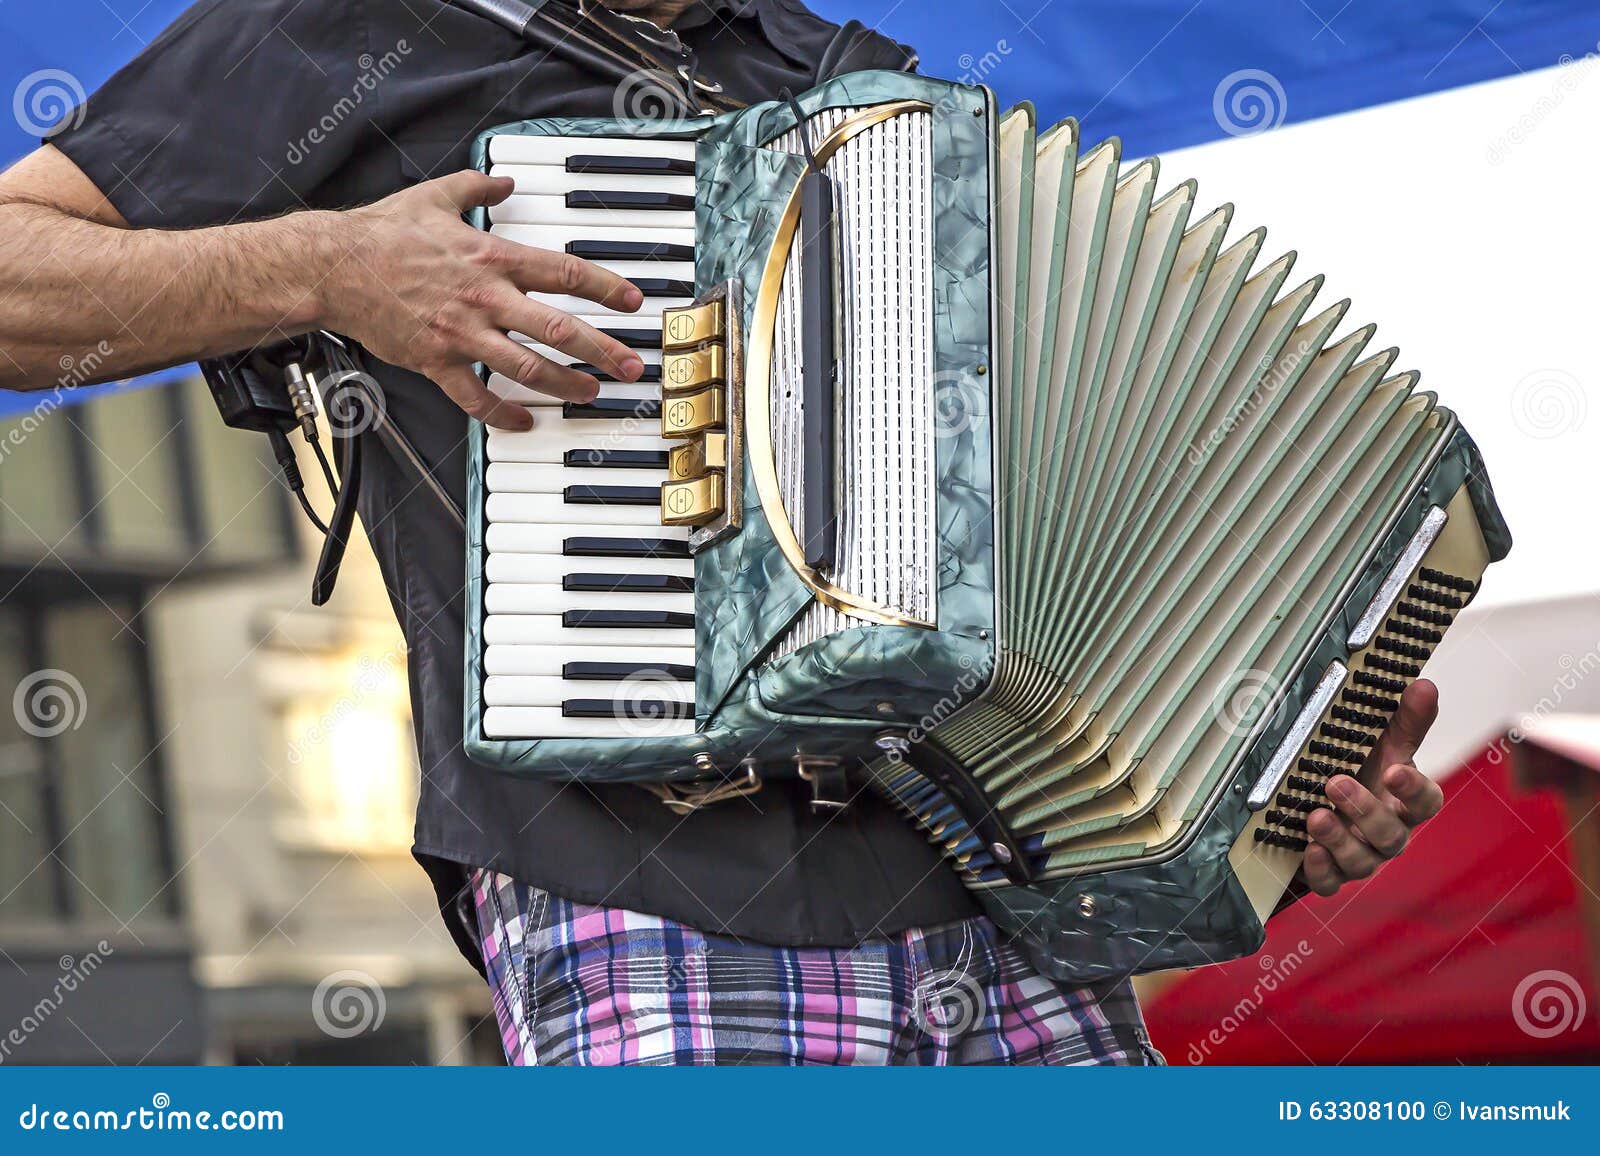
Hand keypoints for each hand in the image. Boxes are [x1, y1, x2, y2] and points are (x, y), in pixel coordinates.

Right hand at [323, 171, 644, 429]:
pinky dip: (503, 414)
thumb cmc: (382, 232)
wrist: (335, 267)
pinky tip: (525, 422)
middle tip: (630, 366)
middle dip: (601, 349)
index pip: (564, 271)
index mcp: (491, 258)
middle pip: (558, 328)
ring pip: (527, 368)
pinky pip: (475, 398)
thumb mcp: (435, 195)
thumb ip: (477, 186)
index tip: (632, 301)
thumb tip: (506, 178)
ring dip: (565, 385)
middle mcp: (485, 298)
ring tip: (590, 394)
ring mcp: (462, 334)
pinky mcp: (436, 361)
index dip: (605, 286)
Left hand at [1299, 677, 1444, 895]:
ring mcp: (1361, 855)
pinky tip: (1307, 851)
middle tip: (1336, 783)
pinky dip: (1320, 870)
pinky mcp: (1332, 872)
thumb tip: (1424, 685)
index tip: (1395, 771)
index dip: (1414, 789)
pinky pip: (1331, 883)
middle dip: (1364, 810)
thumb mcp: (1383, 743)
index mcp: (1404, 802)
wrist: (1325, 803)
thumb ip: (1406, 720)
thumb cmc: (1363, 772)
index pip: (1426, 802)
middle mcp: (1388, 833)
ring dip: (1338, 840)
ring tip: (1316, 816)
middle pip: (1390, 834)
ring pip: (1361, 861)